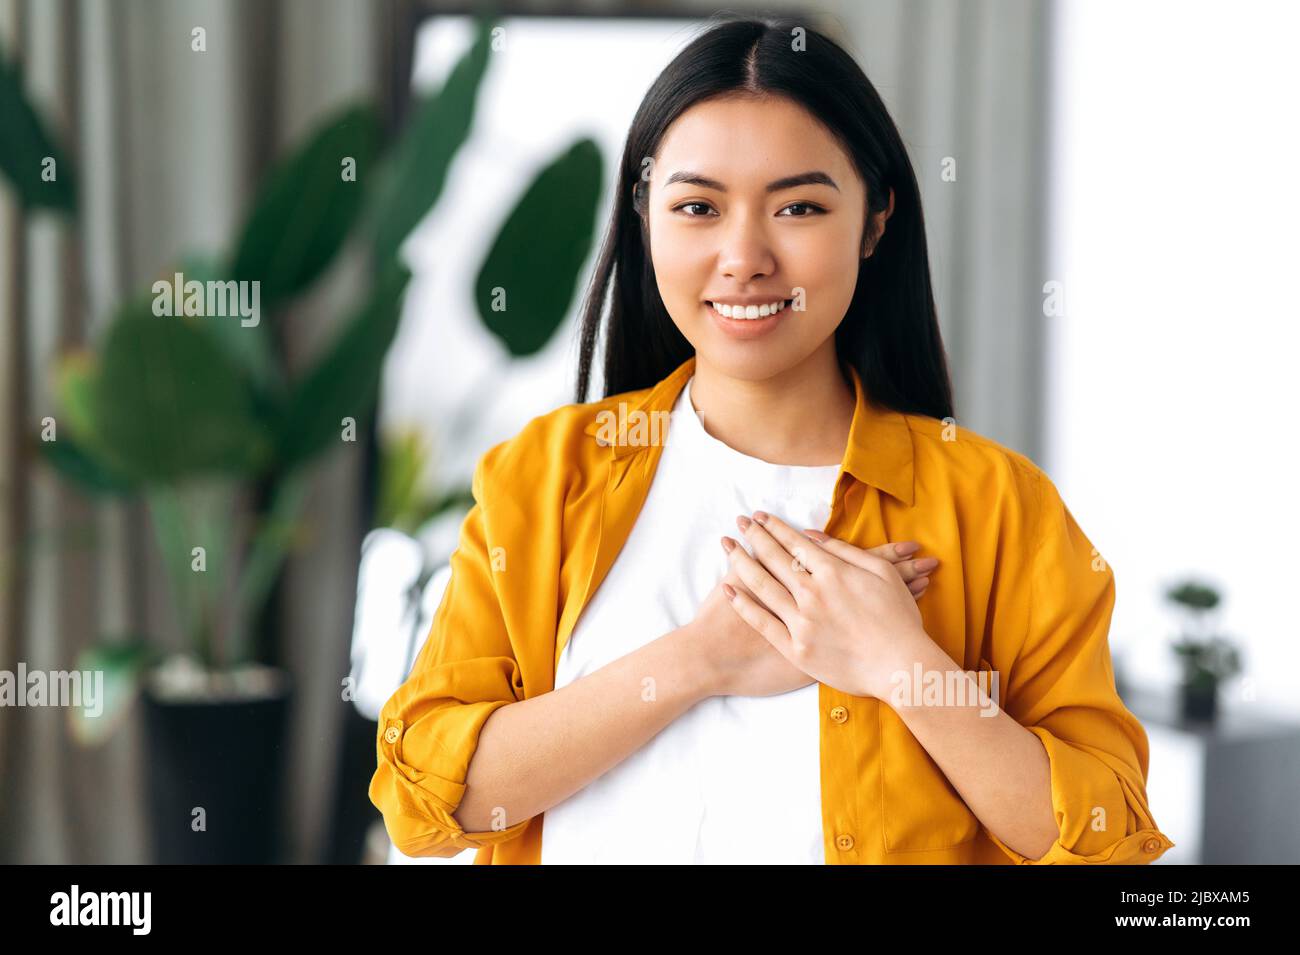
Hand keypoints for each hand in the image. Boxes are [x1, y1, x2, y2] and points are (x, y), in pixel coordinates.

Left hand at [720, 511, 938, 699]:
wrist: (901, 666)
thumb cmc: (898, 619)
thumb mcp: (881, 573)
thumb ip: (845, 552)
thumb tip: (813, 536)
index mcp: (833, 572)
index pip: (795, 543)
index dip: (774, 527)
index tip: (758, 516)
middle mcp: (813, 593)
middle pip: (774, 558)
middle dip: (754, 536)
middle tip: (739, 521)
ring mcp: (802, 622)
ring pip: (763, 586)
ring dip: (741, 562)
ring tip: (727, 546)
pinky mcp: (796, 649)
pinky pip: (763, 623)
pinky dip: (743, 606)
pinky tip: (728, 589)